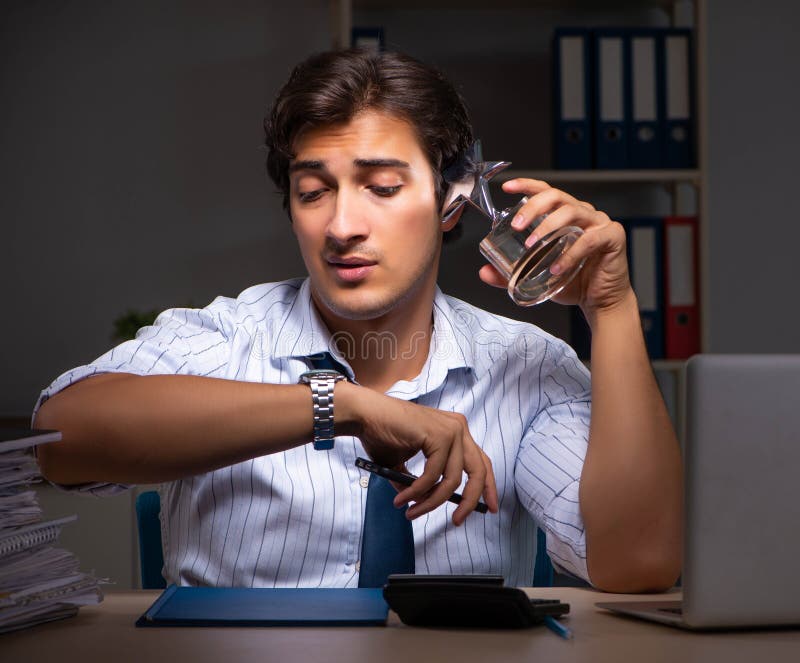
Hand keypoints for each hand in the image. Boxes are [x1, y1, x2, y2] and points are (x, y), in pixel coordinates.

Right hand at [336, 382, 498, 524]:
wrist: (365, 415)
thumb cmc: (382, 435)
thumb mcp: (407, 464)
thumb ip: (421, 482)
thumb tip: (424, 503)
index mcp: (455, 432)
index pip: (481, 462)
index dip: (487, 487)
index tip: (488, 508)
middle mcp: (458, 429)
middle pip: (479, 472)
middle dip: (471, 501)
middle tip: (458, 521)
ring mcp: (451, 431)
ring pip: (452, 480)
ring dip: (430, 502)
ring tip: (411, 512)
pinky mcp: (438, 435)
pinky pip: (433, 476)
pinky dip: (417, 491)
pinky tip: (404, 497)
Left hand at [479, 178, 631, 315]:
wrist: (601, 301)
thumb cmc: (573, 282)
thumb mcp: (536, 275)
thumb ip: (510, 273)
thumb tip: (485, 272)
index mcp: (565, 215)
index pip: (546, 191)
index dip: (527, 185)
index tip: (507, 187)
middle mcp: (582, 213)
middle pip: (556, 196)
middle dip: (533, 206)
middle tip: (517, 224)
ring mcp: (599, 223)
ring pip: (572, 212)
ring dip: (549, 227)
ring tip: (533, 246)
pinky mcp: (612, 237)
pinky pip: (589, 240)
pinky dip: (570, 254)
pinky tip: (557, 267)